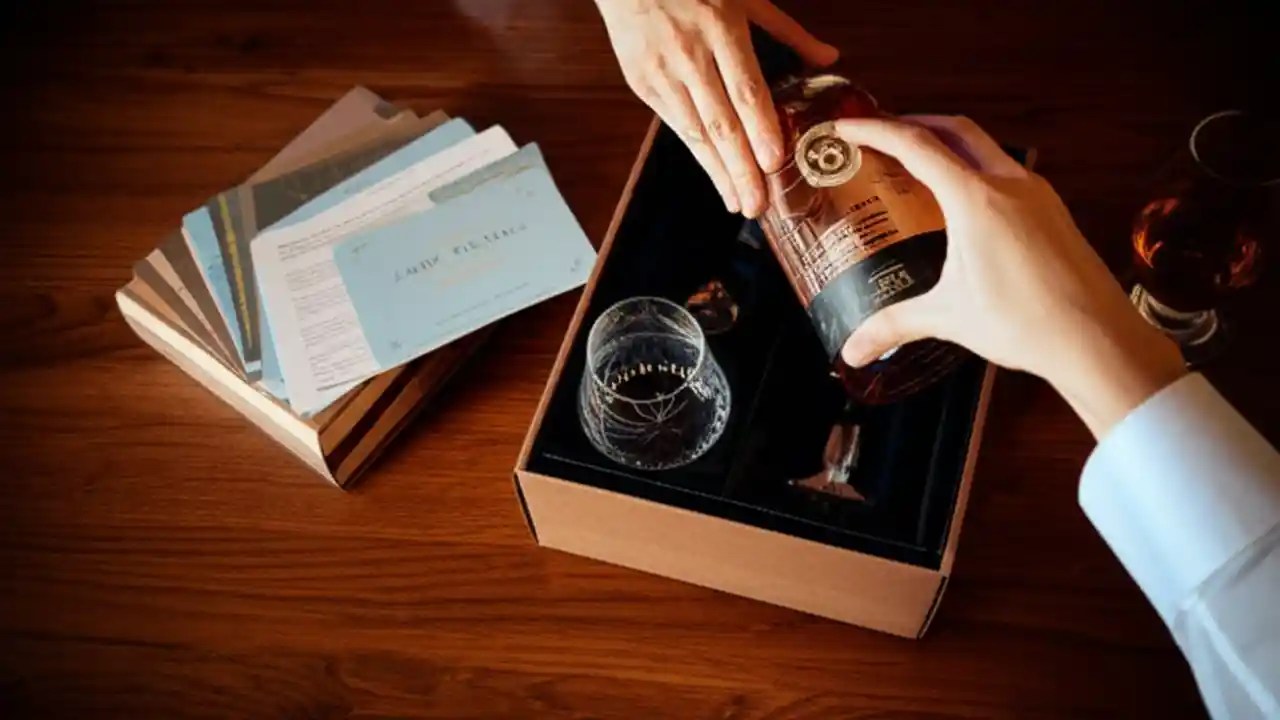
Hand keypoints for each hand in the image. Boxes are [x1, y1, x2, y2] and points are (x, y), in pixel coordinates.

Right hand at [594, 0, 837, 216]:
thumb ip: (788, 31)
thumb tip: (830, 57)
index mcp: (721, 28)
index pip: (745, 89)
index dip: (760, 128)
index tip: (773, 161)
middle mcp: (691, 55)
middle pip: (720, 122)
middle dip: (741, 168)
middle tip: (758, 204)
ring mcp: (663, 73)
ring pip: (695, 134)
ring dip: (719, 173)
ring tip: (739, 204)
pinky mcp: (643, 84)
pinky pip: (676, 127)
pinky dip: (697, 155)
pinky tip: (714, 177)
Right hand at [836, 116, 1186, 436]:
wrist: (1097, 338)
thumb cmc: (1025, 322)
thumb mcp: (949, 318)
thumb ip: (895, 325)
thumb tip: (852, 351)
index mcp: (975, 200)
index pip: (915, 146)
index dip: (875, 130)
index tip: (845, 127)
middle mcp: (1008, 184)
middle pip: (954, 129)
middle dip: (914, 123)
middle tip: (880, 134)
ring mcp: (1036, 194)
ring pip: (985, 147)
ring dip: (948, 142)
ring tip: (918, 162)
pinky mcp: (1052, 211)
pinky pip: (1006, 171)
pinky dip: (975, 167)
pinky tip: (964, 198)